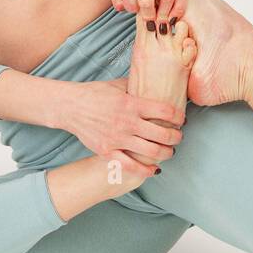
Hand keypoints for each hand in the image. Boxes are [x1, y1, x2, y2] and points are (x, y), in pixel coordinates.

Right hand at [60, 75, 183, 173]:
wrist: (70, 106)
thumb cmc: (94, 93)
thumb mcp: (118, 85)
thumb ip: (137, 85)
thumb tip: (155, 82)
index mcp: (132, 103)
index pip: (165, 111)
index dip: (178, 116)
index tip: (181, 119)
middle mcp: (127, 122)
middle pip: (163, 134)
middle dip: (176, 137)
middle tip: (178, 137)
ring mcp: (117, 139)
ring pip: (152, 152)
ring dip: (166, 153)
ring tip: (169, 151)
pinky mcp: (107, 151)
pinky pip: (130, 166)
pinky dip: (145, 170)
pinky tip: (154, 170)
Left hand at [104, 0, 188, 21]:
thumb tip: (119, 7)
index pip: (130, 2)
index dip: (134, 11)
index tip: (138, 11)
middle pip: (147, 2)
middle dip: (150, 17)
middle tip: (152, 22)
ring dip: (166, 14)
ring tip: (164, 20)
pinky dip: (180, 7)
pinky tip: (175, 14)